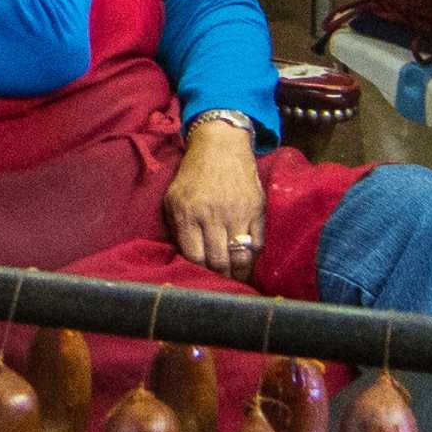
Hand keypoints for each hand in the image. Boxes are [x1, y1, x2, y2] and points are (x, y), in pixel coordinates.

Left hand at [163, 119, 264, 279]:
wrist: (220, 147)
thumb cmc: (192, 176)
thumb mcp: (173, 198)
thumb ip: (177, 228)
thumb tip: (186, 259)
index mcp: (188, 212)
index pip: (194, 256)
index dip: (198, 271)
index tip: (200, 278)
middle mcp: (213, 214)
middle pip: (218, 261)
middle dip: (219, 277)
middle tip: (220, 283)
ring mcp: (238, 212)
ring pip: (240, 257)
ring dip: (238, 273)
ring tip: (235, 279)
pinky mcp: (258, 209)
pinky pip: (258, 244)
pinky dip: (253, 258)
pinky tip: (248, 264)